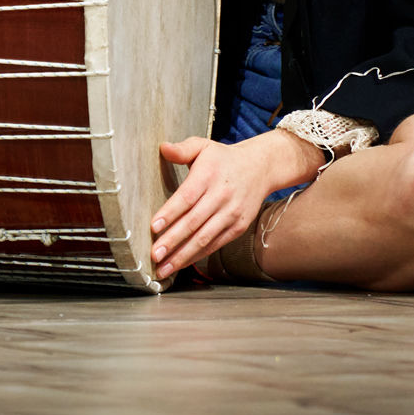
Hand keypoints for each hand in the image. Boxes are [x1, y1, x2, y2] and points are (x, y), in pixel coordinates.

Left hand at [150, 130, 321, 279]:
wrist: (260, 168)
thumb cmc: (223, 159)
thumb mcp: (203, 146)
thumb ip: (182, 149)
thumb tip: (163, 147)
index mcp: (209, 176)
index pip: (186, 197)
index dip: (170, 213)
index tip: (153, 227)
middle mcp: (221, 197)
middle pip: (193, 222)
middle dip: (172, 241)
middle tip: (154, 254)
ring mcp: (231, 214)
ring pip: (204, 238)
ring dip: (183, 255)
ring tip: (164, 267)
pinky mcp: (238, 227)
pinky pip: (215, 244)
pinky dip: (198, 256)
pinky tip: (182, 263)